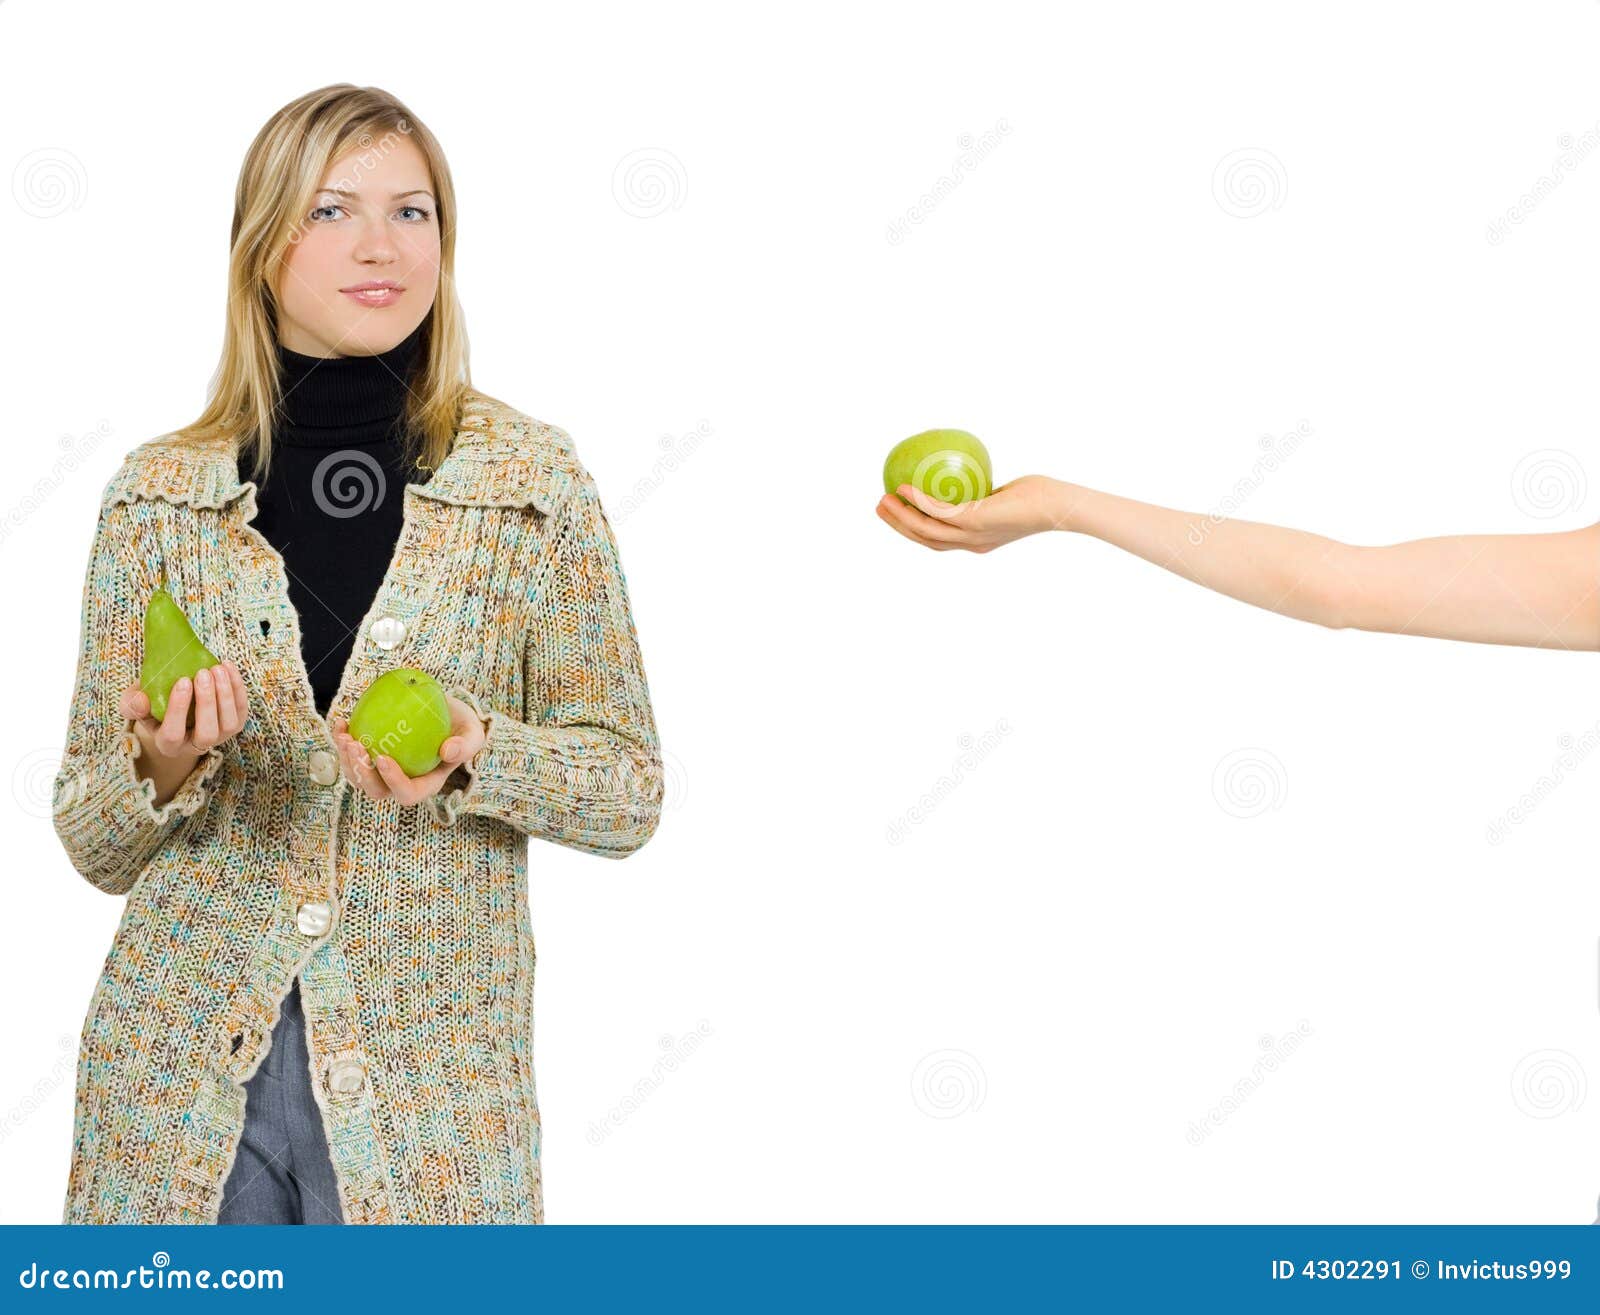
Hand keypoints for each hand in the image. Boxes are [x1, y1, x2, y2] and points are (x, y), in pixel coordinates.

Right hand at [120, 662, 249, 759]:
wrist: (174, 704)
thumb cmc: (152, 704)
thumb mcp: (134, 703)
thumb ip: (131, 704)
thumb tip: (142, 702)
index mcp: (168, 744)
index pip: (173, 734)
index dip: (178, 709)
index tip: (181, 681)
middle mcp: (195, 746)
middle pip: (207, 733)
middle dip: (207, 702)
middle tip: (203, 673)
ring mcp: (219, 737)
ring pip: (229, 724)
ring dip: (226, 695)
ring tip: (217, 668)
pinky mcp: (235, 724)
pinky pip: (241, 710)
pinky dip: (238, 688)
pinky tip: (228, 666)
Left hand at [329, 694, 488, 805]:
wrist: (446, 713)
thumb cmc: (461, 726)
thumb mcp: (473, 732)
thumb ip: (466, 744)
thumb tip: (447, 752)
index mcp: (426, 784)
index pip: (408, 794)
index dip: (393, 782)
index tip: (384, 757)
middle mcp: (402, 783)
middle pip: (376, 791)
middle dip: (362, 774)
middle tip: (356, 746)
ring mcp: (384, 772)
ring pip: (358, 777)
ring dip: (346, 759)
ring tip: (344, 735)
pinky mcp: (371, 756)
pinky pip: (352, 756)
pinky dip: (343, 741)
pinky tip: (342, 722)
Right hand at [876, 475, 1062, 552]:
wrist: (1058, 505)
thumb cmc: (1037, 495)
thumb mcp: (1002, 493)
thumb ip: (981, 490)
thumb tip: (962, 471)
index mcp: (975, 541)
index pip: (936, 540)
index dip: (911, 529)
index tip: (894, 511)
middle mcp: (971, 543)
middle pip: (924, 540)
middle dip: (898, 525)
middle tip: (879, 506)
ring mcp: (973, 535)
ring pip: (926, 530)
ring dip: (901, 516)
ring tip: (884, 498)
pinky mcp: (976, 522)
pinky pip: (940, 511)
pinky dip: (919, 501)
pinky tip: (905, 488)